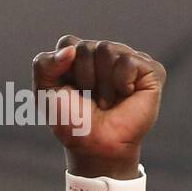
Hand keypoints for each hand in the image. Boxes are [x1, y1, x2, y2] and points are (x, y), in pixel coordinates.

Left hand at [34, 37, 165, 178]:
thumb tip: (70, 50)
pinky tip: (125, 96)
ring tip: (106, 101)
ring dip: (101, 84)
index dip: (64, 71)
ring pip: (107, 50)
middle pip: (86, 47)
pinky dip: (121, 83)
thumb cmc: (72, 123)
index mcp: (79, 56)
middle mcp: (104, 54)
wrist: (96, 147)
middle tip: (90, 100)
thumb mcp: (45, 95)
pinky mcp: (148, 69)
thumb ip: (43, 65)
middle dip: (83, 79)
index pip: (67, 43)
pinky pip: (127, 61)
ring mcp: (127, 59)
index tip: (69, 93)